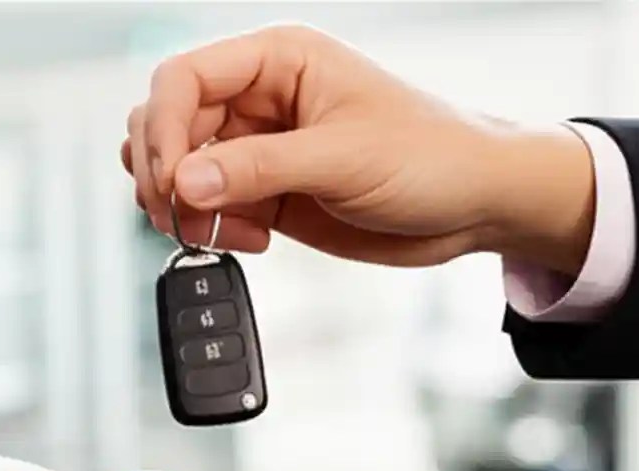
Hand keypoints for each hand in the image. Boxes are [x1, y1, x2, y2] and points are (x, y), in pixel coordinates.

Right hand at [122, 24, 594, 275]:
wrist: (474, 206)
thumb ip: (258, 168)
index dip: (164, 127)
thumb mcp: (343, 157)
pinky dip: (208, 228)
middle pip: (168, 124)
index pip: (184, 79)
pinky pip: (207, 207)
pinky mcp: (263, 193)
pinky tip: (247, 240)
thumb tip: (185, 180)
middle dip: (164, 171)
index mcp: (278, 62)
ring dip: (181, 205)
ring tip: (218, 231)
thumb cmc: (432, 155)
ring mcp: (258, 149)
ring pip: (178, 169)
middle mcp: (260, 100)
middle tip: (181, 213)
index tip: (172, 179)